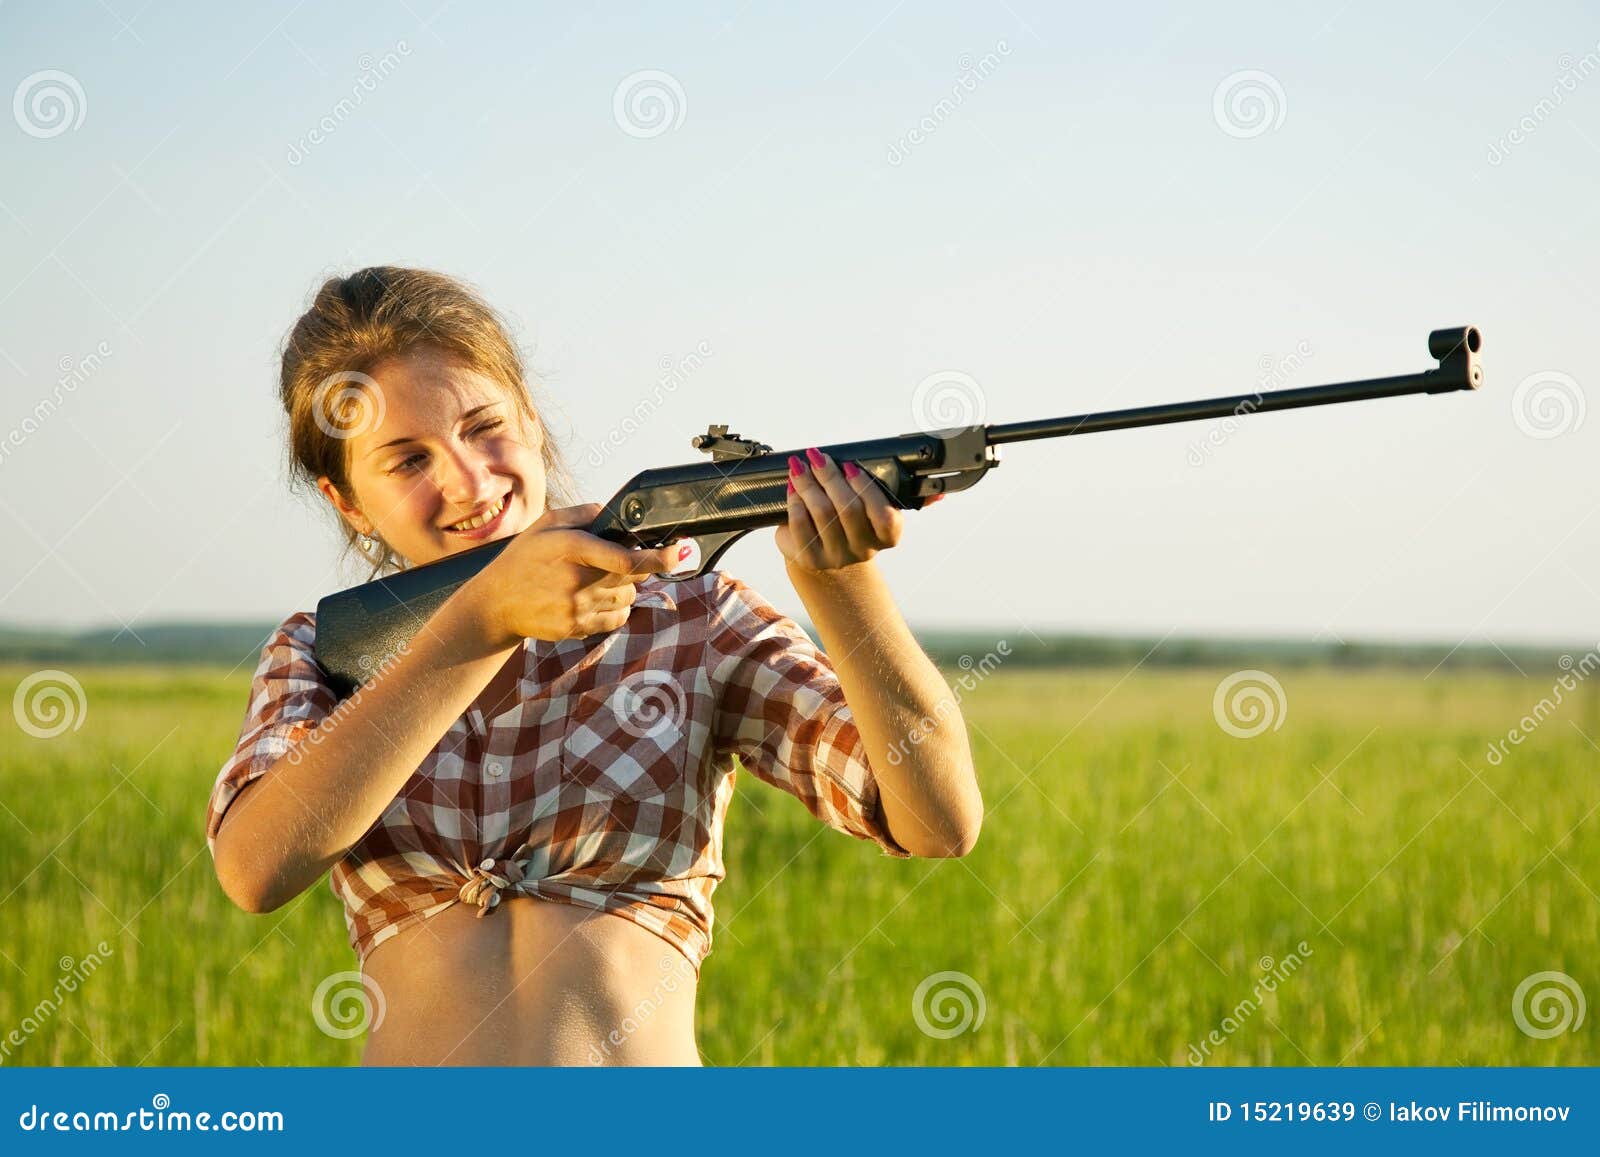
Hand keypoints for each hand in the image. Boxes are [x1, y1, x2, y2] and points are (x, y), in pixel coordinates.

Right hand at [463, 503, 689, 645]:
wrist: (495, 605)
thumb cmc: (523, 558)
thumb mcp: (547, 524)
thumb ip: (584, 514)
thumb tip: (615, 514)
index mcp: (572, 548)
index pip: (626, 557)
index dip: (659, 557)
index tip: (680, 551)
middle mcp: (578, 580)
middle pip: (634, 576)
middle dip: (636, 566)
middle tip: (617, 560)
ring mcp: (578, 608)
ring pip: (628, 596)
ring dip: (623, 586)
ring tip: (593, 579)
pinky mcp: (578, 628)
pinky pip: (617, 618)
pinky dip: (615, 607)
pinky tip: (592, 598)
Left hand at [777, 447, 905, 572]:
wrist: (827, 558)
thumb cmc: (852, 525)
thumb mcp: (877, 512)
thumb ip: (899, 497)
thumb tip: (938, 493)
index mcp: (886, 536)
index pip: (884, 515)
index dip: (866, 488)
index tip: (850, 465)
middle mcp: (863, 549)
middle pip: (848, 509)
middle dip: (830, 476)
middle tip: (817, 457)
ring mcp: (836, 557)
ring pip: (822, 513)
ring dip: (808, 484)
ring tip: (799, 466)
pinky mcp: (810, 559)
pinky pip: (801, 526)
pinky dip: (795, 502)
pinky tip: (793, 489)